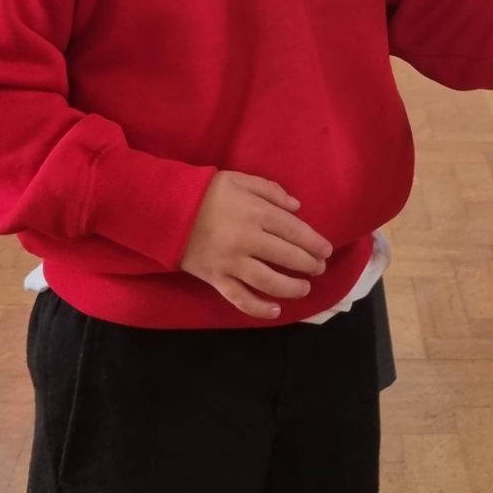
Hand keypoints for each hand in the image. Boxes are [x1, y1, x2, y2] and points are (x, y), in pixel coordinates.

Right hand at [180, 172, 331, 320]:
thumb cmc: (205, 192)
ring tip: (304, 288)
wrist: (165, 209)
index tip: (326, 251)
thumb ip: (270, 191)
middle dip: (309, 265)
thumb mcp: (239, 180)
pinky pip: (239, 298)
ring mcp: (231, 262)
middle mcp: (247, 240)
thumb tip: (297, 208)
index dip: (314, 243)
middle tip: (319, 268)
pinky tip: (275, 311)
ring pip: (269, 281)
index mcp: (256, 213)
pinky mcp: (215, 278)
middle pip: (287, 257)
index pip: (294, 231)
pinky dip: (258, 308)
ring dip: (291, 288)